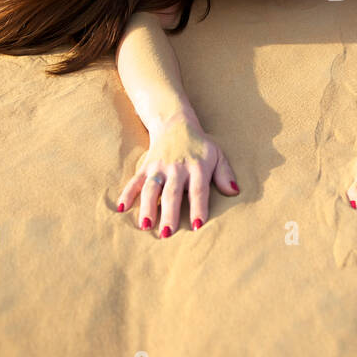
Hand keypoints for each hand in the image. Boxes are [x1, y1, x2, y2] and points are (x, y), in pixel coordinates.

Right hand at [116, 112, 238, 235]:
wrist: (175, 123)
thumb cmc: (200, 146)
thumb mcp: (217, 155)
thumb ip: (225, 174)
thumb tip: (234, 192)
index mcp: (197, 166)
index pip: (198, 190)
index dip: (198, 207)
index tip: (197, 225)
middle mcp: (177, 167)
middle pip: (172, 192)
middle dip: (169, 213)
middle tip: (167, 233)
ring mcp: (159, 167)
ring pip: (151, 188)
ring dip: (147, 207)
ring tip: (145, 226)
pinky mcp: (146, 167)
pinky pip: (135, 181)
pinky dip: (127, 193)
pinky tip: (122, 208)